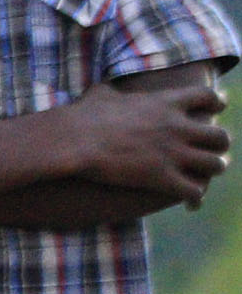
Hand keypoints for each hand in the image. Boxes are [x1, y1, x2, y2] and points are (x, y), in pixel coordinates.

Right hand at [59, 77, 229, 205]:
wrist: (72, 141)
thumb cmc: (82, 116)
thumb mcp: (101, 94)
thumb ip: (114, 91)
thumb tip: (106, 89)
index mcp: (165, 103)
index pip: (207, 96)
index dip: (217, 101)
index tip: (220, 106)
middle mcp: (177, 127)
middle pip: (220, 136)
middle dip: (220, 144)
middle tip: (213, 150)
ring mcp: (173, 154)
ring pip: (216, 164)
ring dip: (213, 170)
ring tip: (205, 176)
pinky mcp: (162, 178)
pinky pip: (194, 191)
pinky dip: (196, 198)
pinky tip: (191, 204)